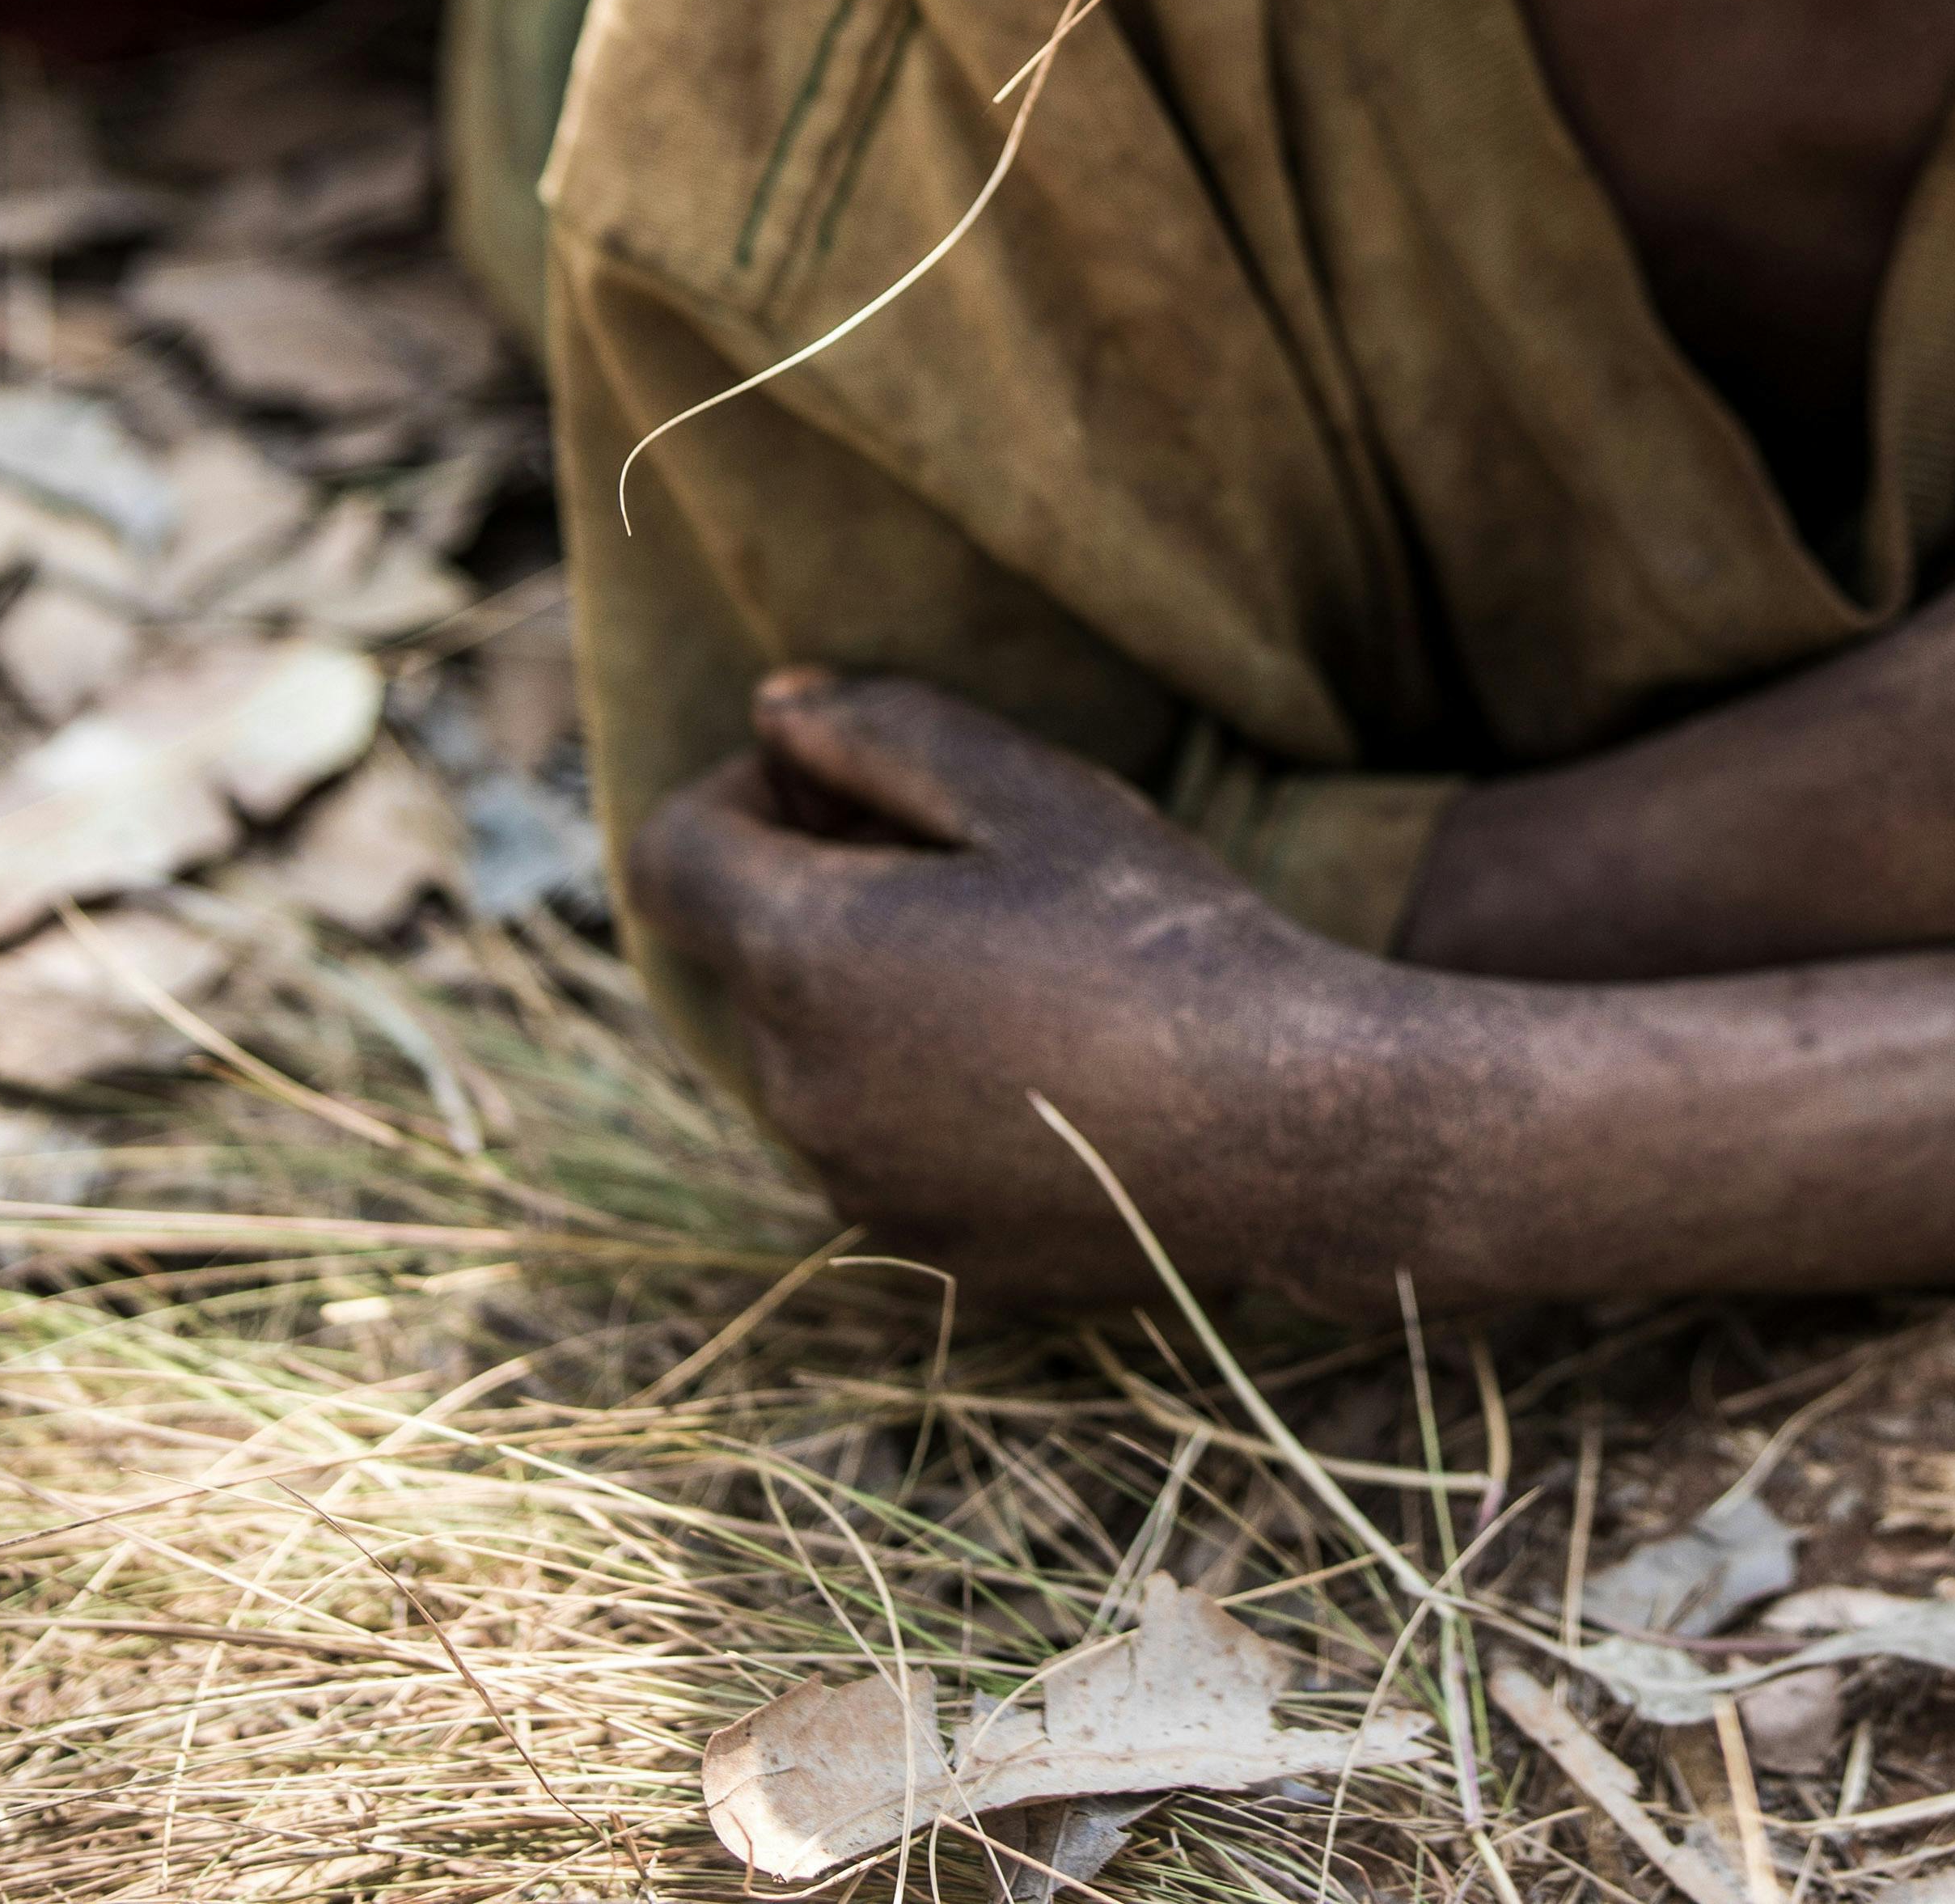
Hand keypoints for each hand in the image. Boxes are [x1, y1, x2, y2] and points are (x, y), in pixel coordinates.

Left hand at [629, 671, 1395, 1295]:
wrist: (1282, 1129)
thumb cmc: (1160, 934)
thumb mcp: (1030, 791)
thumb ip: (880, 730)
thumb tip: (773, 707)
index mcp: (806, 958)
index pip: (672, 857)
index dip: (742, 792)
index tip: (850, 782)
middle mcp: (796, 1088)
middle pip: (748, 951)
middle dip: (821, 884)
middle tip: (971, 858)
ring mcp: (850, 1185)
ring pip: (810, 1048)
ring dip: (871, 991)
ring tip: (1028, 963)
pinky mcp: (914, 1247)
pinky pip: (872, 1136)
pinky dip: (919, 1086)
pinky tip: (1049, 1061)